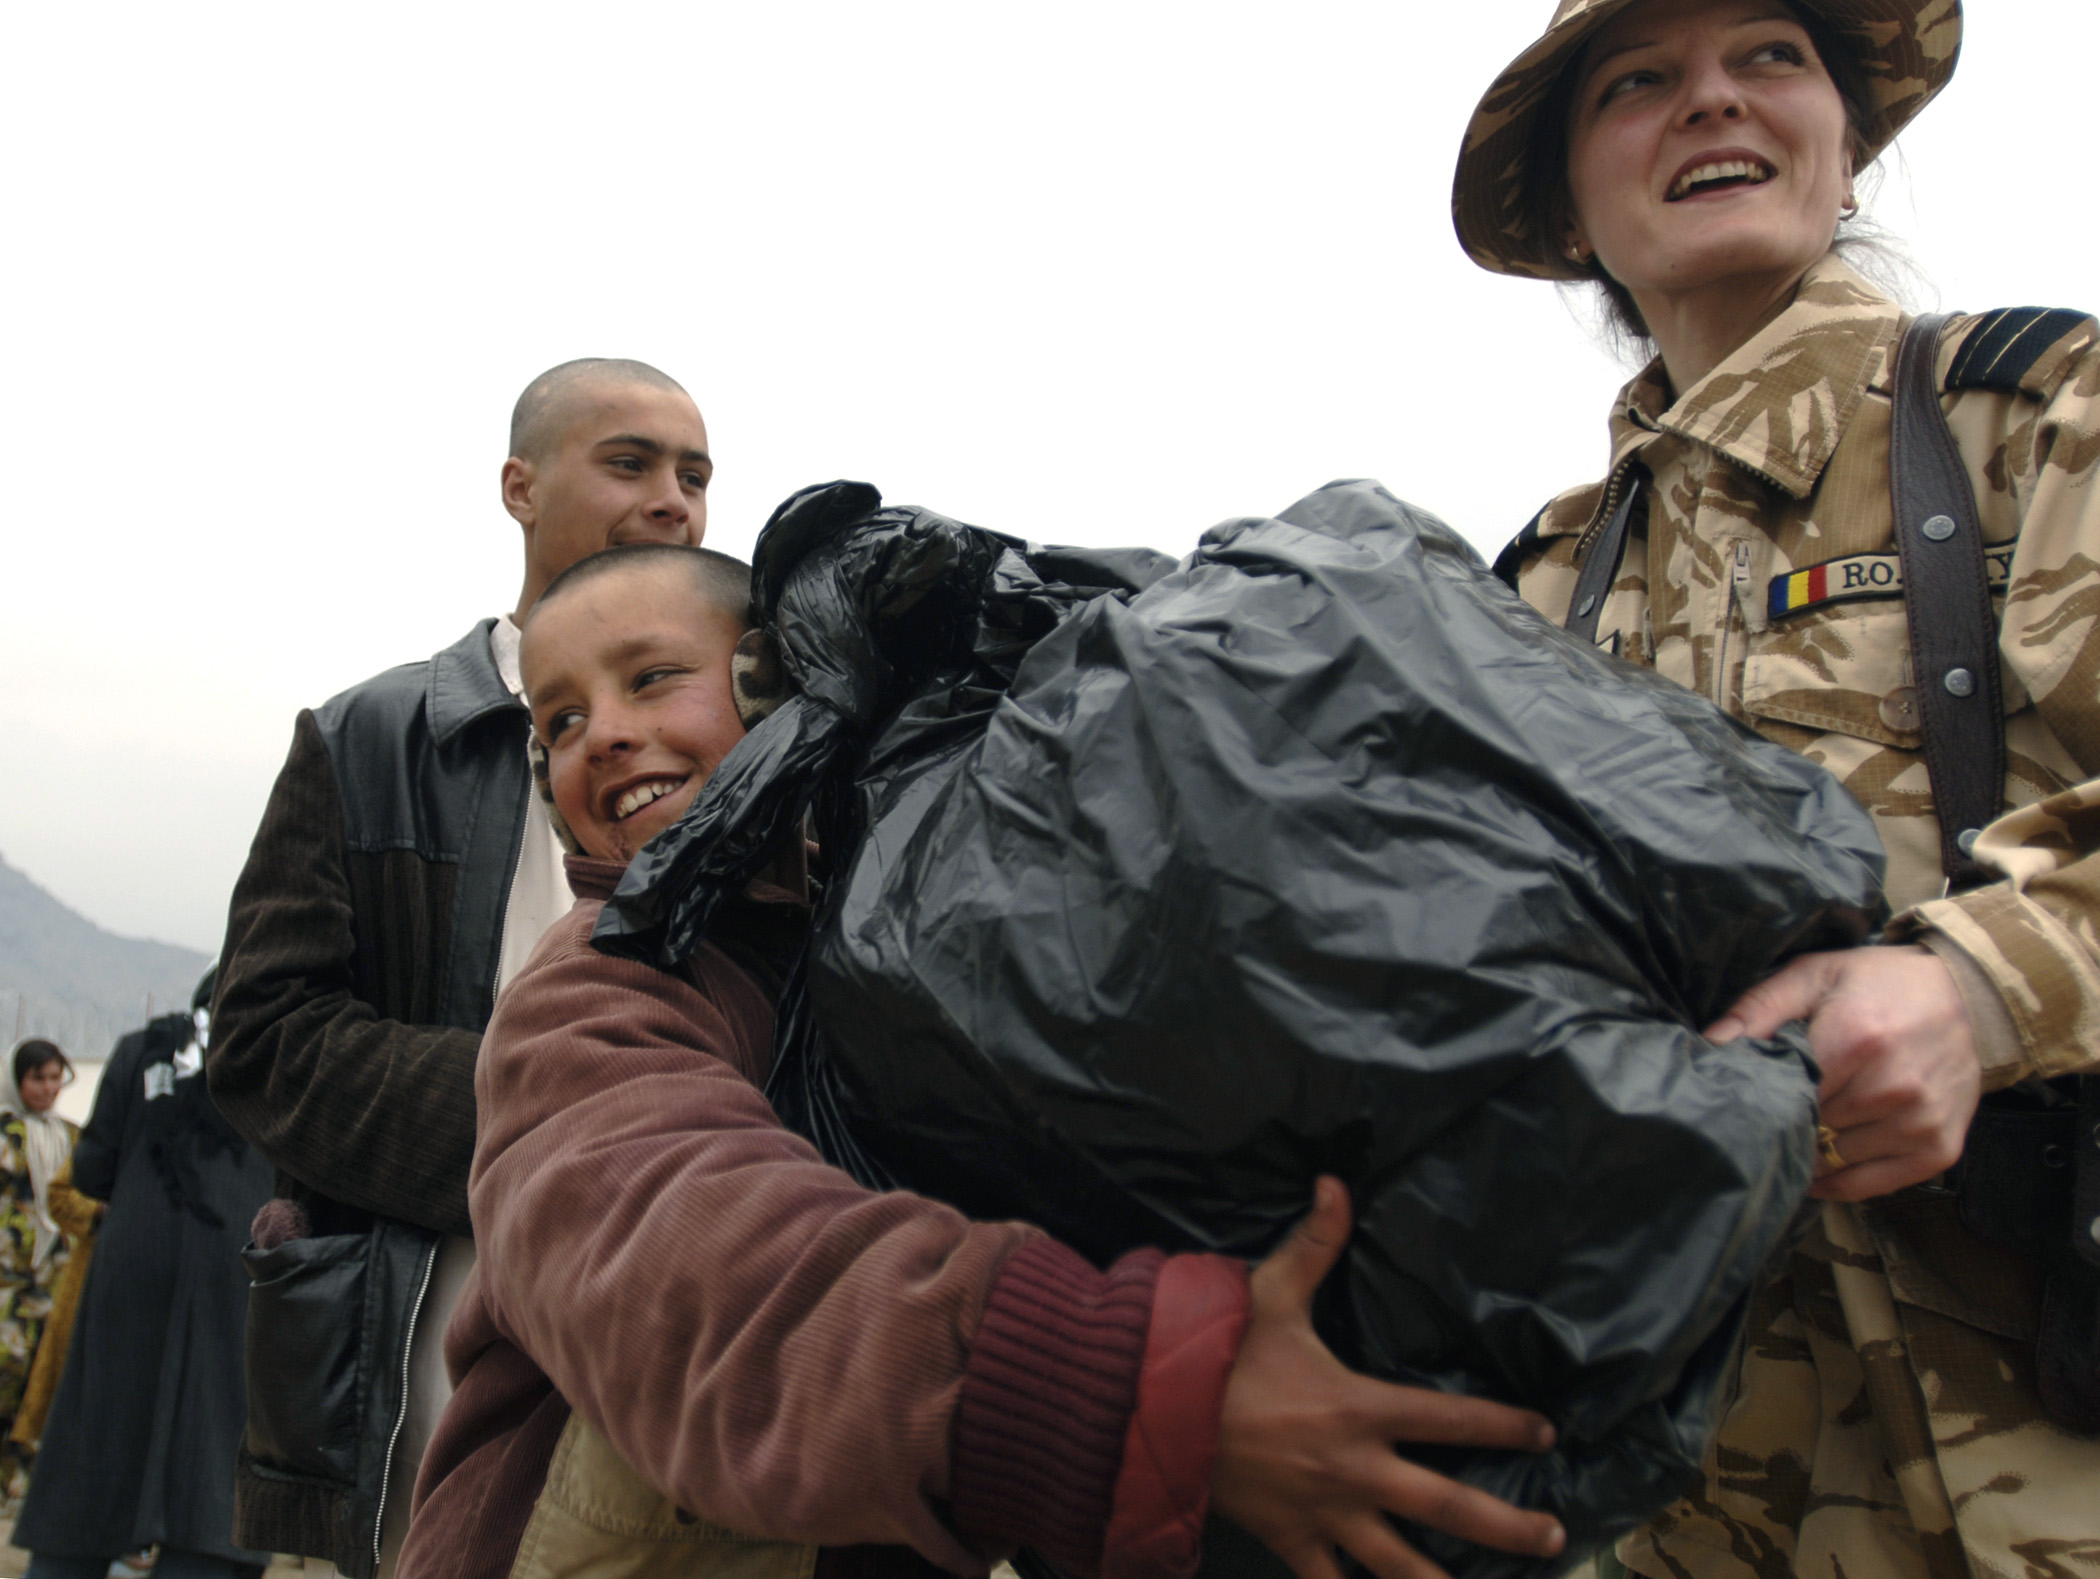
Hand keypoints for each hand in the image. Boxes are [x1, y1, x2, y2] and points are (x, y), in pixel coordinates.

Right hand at [1209, 1177, 1565, 1578]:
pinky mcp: (1290, 1540)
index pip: (1453, 1419)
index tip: (1546, 1434)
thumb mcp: (1271, 1291)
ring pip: (1401, 1564)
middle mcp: (1356, 1470)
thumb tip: (1336, 1183)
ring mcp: (1325, 1513)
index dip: (1505, 1426)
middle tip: (1553, 1537)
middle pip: (1451, 1508)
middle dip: (1509, 1527)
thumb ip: (1315, 1243)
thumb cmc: (1220, 1352)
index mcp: (1361, 1408)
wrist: (1156, 1410)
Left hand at [1706, 946, 1980, 1201]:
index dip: (1763, 1095)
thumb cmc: (1880, 984)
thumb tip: (1711, 1045)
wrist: (1970, 997)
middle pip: (1808, 1128)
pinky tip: (1823, 1161)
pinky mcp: (1940, 1150)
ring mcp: (1920, 1124)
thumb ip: (1759, 1009)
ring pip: (1834, 1160)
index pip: (1785, 1094)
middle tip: (1780, 1105)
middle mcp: (1893, 1089)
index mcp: (1857, 1041)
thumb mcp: (1814, 976)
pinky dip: (1840, 1179)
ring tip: (1809, 1122)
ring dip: (1814, 1148)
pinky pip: (1871, 1185)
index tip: (1752, 1090)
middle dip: (1788, 1119)